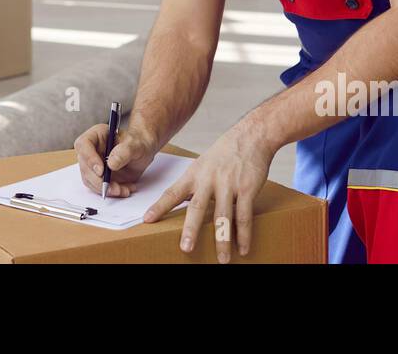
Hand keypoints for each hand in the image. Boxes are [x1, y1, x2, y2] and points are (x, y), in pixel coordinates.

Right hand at [74, 123, 157, 197]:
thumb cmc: (138, 144)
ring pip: (89, 180)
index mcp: (97, 135)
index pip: (83, 144)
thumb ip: (125, 151)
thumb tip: (111, 163)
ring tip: (123, 190)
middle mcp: (91, 150)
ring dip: (105, 189)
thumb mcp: (136, 145)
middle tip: (114, 188)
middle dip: (98, 181)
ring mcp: (93, 164)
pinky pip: (98, 187)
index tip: (101, 171)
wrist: (143, 153)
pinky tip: (124, 189)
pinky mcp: (98, 177)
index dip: (89, 158)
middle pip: (84, 166)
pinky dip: (111, 192)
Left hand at [143, 121, 274, 262]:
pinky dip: (244, 235)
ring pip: (223, 216)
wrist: (251, 136)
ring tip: (222, 260)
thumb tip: (181, 203)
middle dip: (191, 229)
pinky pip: (245, 216)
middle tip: (186, 247)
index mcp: (194, 174)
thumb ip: (193, 185)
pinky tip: (243, 249)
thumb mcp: (203, 164)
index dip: (159, 206)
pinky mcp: (247, 189)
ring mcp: (229, 185)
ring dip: (223, 240)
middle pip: (197, 207)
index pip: (173, 192)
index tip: (147, 219)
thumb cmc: (224, 153)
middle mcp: (209, 180)